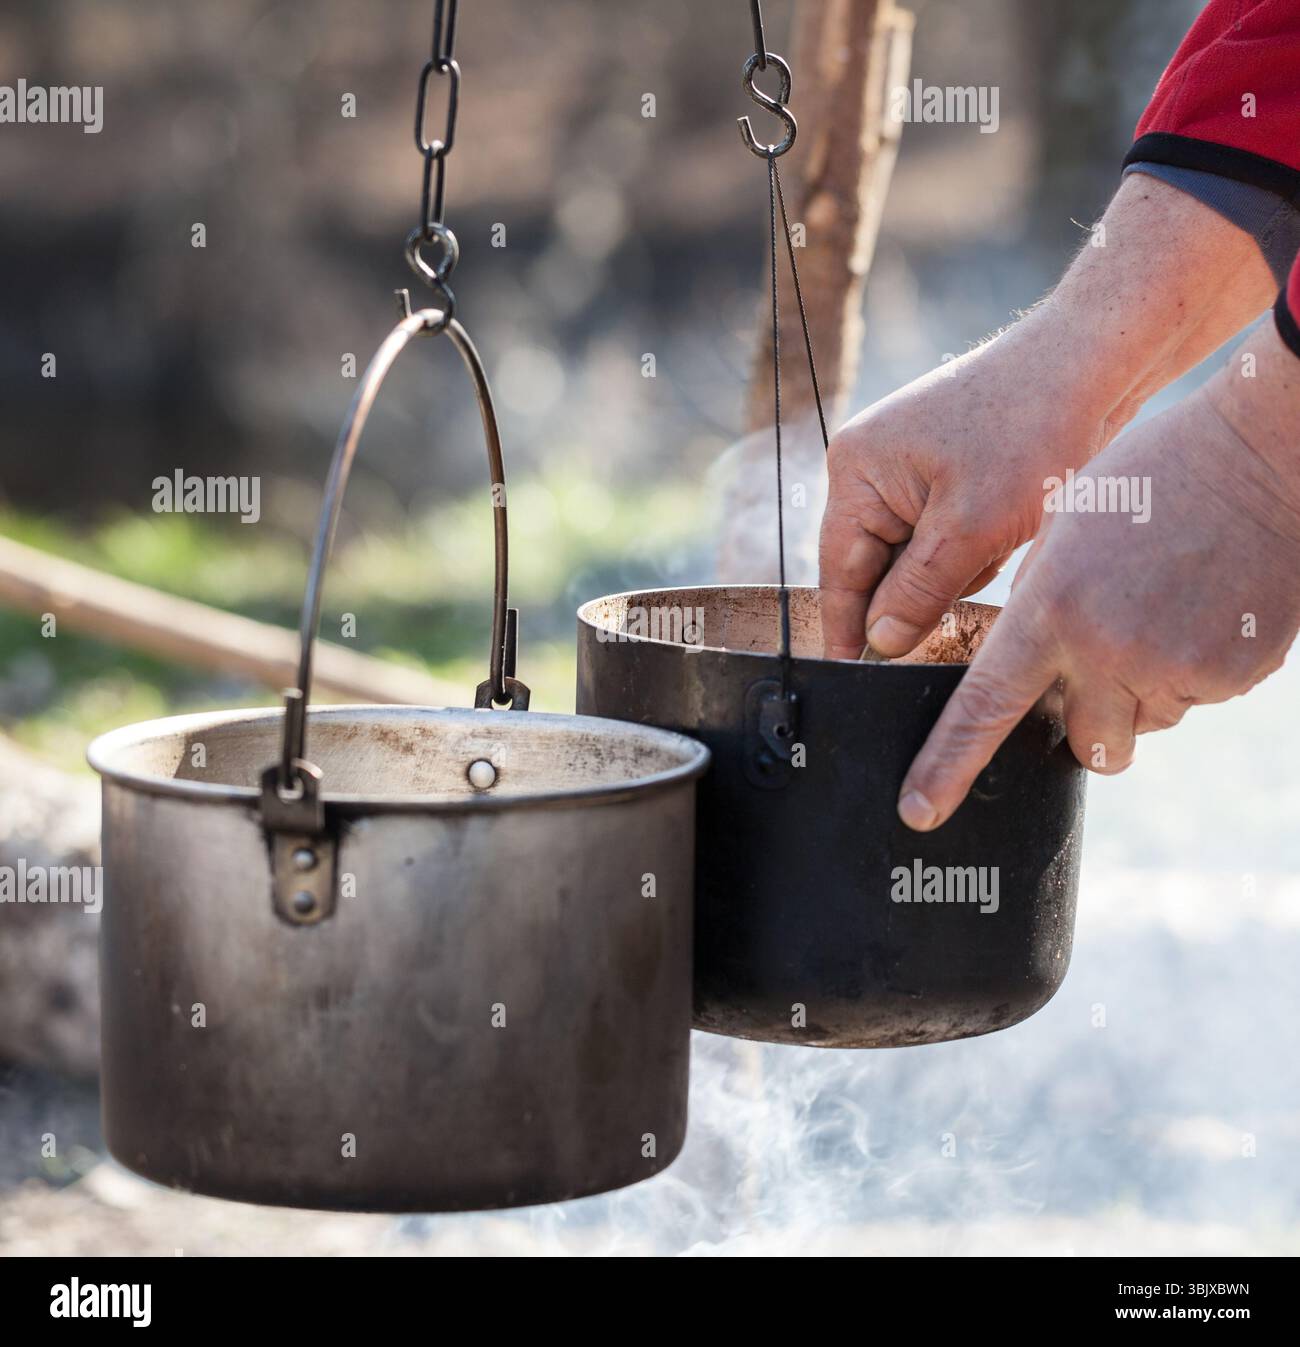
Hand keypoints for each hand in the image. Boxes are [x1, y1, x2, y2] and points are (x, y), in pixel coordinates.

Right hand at [819, 174, 1275, 661]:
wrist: (1096, 362)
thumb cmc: (1029, 432)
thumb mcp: (970, 528)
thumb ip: (916, 593)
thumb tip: (878, 644)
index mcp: (856, 471)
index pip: (840, 572)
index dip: (847, 629)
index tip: (848, 679)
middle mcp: (872, 468)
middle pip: (879, 568)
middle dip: (926, 586)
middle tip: (974, 579)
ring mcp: (911, 469)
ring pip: (920, 559)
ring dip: (962, 566)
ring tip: (1008, 532)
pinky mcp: (951, 473)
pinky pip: (949, 538)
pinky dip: (981, 546)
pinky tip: (1017, 521)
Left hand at [897, 321, 1299, 830]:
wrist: (1262, 457)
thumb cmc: (1153, 479)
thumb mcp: (1065, 530)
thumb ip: (1039, 607)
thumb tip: (1027, 669)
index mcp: (1053, 611)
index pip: (984, 709)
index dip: (947, 766)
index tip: (918, 810)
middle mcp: (1109, 651)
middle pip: (1082, 742)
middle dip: (1084, 722)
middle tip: (1103, 660)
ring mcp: (1176, 668)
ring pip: (1142, 723)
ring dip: (1139, 692)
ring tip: (1158, 610)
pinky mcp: (1234, 674)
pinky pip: (1192, 700)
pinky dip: (1189, 670)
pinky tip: (1197, 608)